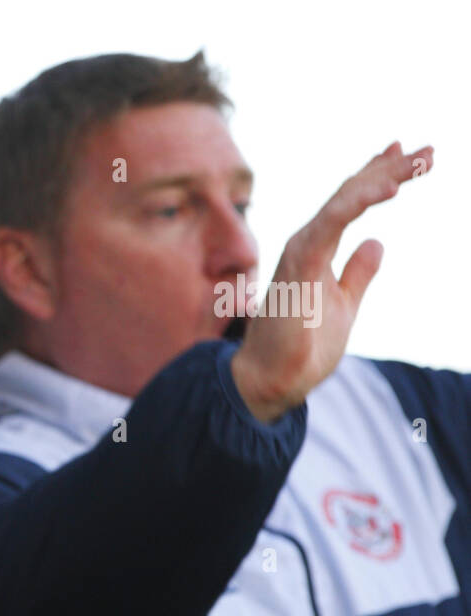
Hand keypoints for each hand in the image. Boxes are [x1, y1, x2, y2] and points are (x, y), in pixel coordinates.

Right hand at [232, 142, 432, 421]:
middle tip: (428, 151)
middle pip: (351, 193)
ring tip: (418, 161)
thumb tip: (377, 243)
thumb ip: (358, 273)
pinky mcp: (301, 263)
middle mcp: (306, 242)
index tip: (409, 156)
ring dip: (383, 177)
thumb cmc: (300, 346)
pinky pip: (333, 222)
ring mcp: (301, 250)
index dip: (377, 176)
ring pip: (345, 200)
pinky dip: (360, 200)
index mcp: (316, 250)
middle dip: (390, 169)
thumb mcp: (344, 304)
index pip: (349, 203)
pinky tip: (389, 187)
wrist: (271, 378)